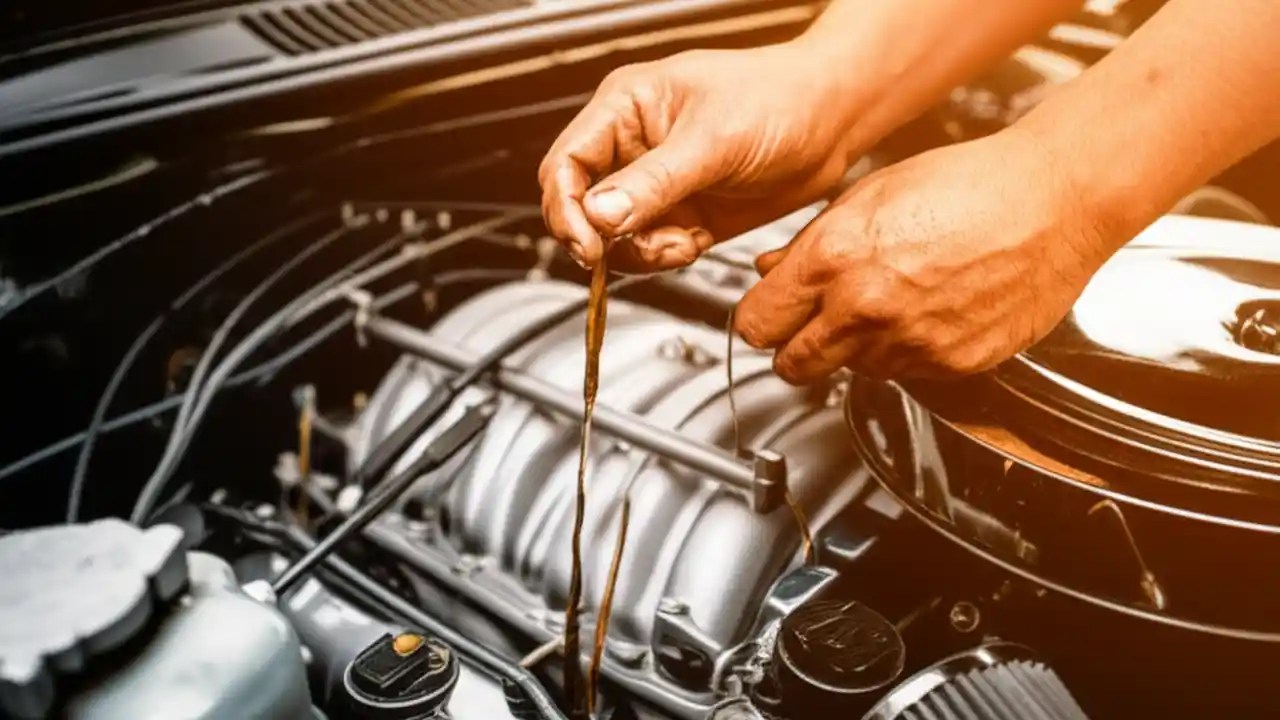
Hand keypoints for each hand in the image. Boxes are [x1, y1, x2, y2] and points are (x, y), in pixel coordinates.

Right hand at [539, 43, 865, 271]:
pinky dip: (667, 256)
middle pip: (584, 207)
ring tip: (679, 243)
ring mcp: (659, 183)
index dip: (566, 208)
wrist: (836, 122)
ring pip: (618, 236)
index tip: (589, 244)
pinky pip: (653, 248)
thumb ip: (654, 182)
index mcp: (625, 108)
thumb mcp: (713, 140)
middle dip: (608, 237)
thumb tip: (600, 215)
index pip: (566, 164)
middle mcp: (634, 146)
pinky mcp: (684, 213)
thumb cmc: (782, 98)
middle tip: (642, 249)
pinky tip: (695, 242)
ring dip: (642, 252)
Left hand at [735, 128, 1120, 381]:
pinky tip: (928, 311)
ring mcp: (907, 341)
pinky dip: (906, 352)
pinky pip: (904, 373)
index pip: (756, 323)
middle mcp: (864, 307)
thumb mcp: (868, 195)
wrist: (1050, 200)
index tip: (769, 317)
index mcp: (832, 258)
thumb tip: (771, 271)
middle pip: (791, 366)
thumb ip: (810, 243)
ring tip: (893, 301)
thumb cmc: (967, 185)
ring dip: (857, 349)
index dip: (761, 320)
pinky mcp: (949, 364)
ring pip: (850, 371)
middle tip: (812, 327)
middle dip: (795, 349)